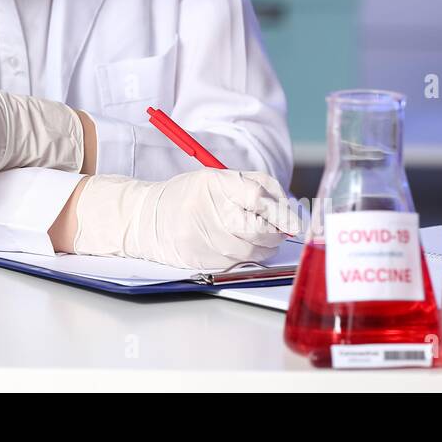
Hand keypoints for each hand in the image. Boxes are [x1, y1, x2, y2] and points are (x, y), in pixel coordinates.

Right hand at [72, 169, 300, 269]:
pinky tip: (236, 243)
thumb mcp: (216, 178)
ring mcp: (206, 241)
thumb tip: (289, 214)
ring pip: (255, 249)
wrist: (147, 220)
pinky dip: (248, 255)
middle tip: (278, 228)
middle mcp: (209, 213)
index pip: (259, 198)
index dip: (282, 212)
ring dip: (264, 244)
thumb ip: (255, 188)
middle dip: (276, 231)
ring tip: (253, 233)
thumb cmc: (187, 196)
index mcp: (214, 185)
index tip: (294, 221)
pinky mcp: (205, 261)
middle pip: (261, 229)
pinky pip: (241, 262)